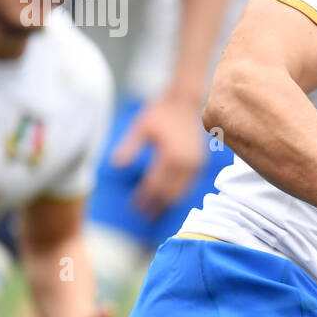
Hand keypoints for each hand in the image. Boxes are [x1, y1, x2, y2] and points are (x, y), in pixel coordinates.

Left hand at [111, 93, 206, 218]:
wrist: (185, 100)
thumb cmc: (161, 112)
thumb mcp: (141, 127)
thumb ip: (129, 147)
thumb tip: (115, 165)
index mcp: (170, 156)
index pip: (156, 186)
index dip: (145, 198)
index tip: (134, 207)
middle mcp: (186, 163)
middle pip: (170, 193)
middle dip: (157, 206)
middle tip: (144, 216)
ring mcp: (196, 164)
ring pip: (182, 192)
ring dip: (169, 203)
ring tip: (156, 211)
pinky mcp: (201, 162)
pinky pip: (190, 184)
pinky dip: (179, 193)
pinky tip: (170, 197)